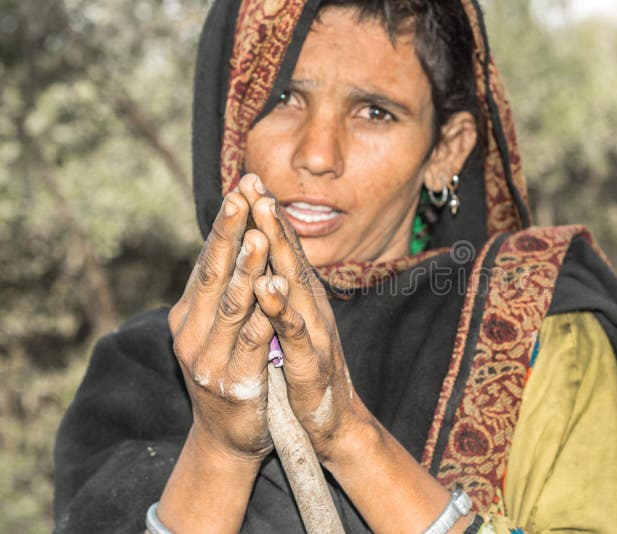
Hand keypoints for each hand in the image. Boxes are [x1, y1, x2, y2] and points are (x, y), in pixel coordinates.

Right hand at [168, 191, 275, 459]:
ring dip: (246, 268)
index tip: (241, 187)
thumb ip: (223, 292)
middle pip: (214, 274)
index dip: (226, 224)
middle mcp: (192, 333)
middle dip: (230, 233)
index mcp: (189, 315)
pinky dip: (263, 315)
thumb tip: (230, 242)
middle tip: (241, 194)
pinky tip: (273, 292)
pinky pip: (251, 342)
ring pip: (232, 305)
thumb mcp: (218, 330)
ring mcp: (209, 359)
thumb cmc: (228, 373)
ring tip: (258, 236)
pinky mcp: (234, 382)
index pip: (209, 260)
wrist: (227, 439)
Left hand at [237, 174, 366, 462]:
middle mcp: (311, 307)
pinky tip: (267, 287)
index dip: (267, 215)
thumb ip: (282, 293)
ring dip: (279, 250)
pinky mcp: (313, 361)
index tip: (248, 180)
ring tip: (263, 217)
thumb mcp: (291, 325)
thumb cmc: (305, 371)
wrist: (332, 421)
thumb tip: (265, 261)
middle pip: (289, 256)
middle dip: (270, 218)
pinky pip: (294, 331)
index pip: (283, 250)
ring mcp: (315, 332)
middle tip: (254, 183)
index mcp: (302, 298)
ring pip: (295, 284)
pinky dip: (281, 308)